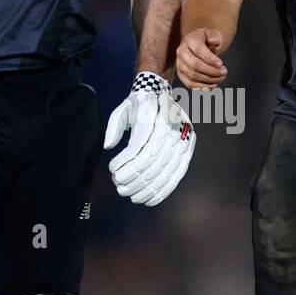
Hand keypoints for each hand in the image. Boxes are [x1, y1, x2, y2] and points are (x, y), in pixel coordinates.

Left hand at [103, 72, 194, 206]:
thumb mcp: (122, 110)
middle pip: (154, 160)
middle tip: (119, 188)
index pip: (142, 143)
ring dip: (147, 188)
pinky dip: (164, 190)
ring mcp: (183, 140)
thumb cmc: (138, 105)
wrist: (161, 93)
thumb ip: (114, 126)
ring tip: (131, 197)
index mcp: (155, 115)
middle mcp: (172, 128)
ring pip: (165, 170)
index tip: (113, 171)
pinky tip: (149, 200)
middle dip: (135, 178)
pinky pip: (177, 174)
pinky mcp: (187, 150)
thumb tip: (108, 146)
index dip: (128, 161)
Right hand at [176, 28, 226, 88]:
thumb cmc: (205, 40)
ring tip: (221, 77)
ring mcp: (179, 64)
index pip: (199, 50)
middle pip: (195, 65)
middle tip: (224, 72)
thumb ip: (214, 35)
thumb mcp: (211, 33)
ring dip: (209, 80)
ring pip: (193, 76)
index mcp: (189, 40)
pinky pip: (190, 84)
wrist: (195, 45)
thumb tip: (215, 42)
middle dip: (212, 71)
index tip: (221, 64)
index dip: (210, 59)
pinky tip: (214, 85)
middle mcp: (181, 52)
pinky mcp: (181, 74)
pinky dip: (203, 87)